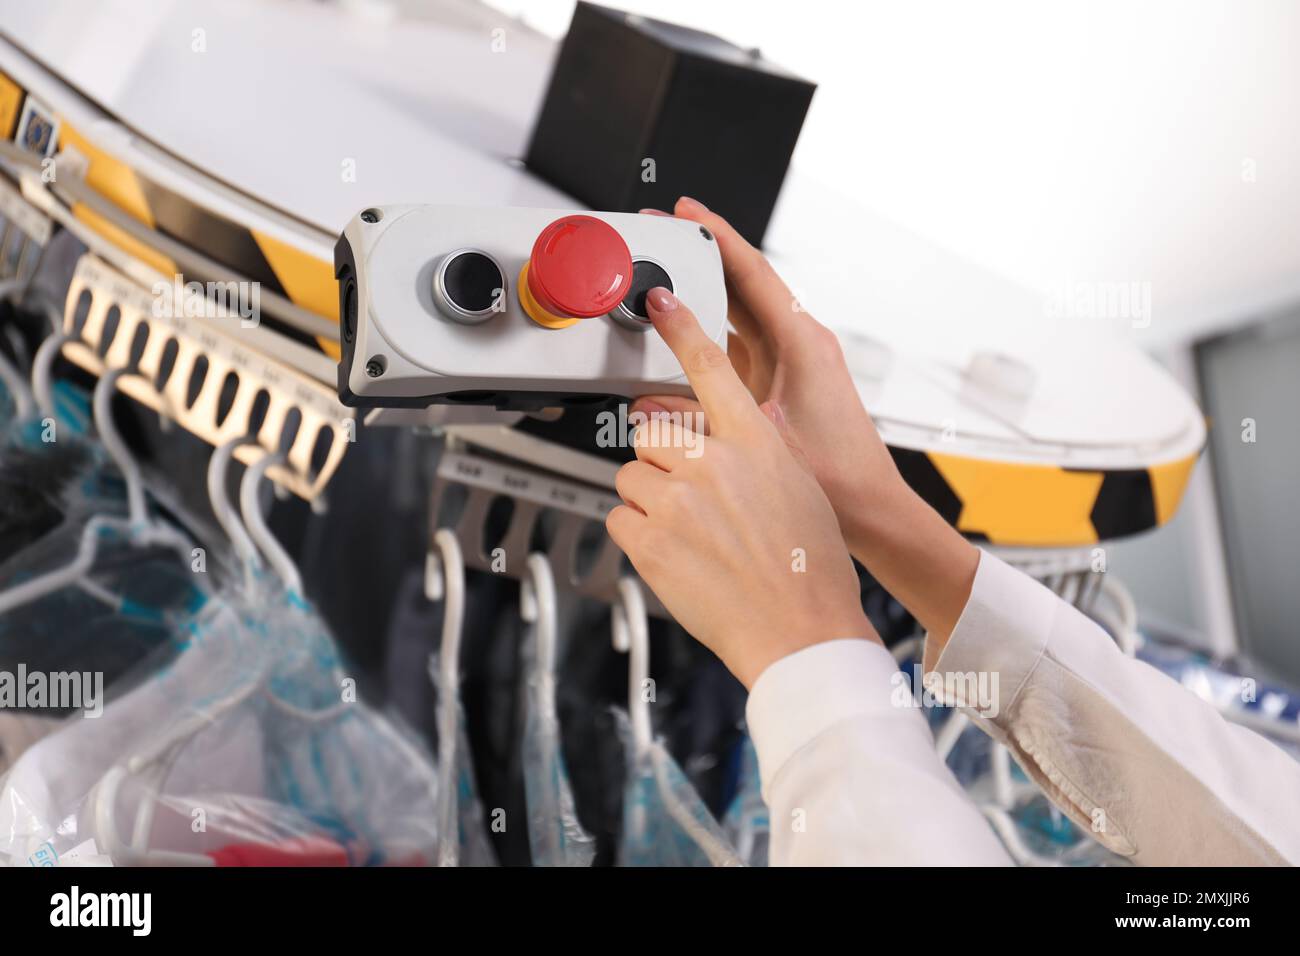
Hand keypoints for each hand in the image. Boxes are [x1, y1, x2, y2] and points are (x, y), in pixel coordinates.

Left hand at [605, 286, 877, 689]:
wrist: (801, 634)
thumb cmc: (810, 570)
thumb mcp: (797, 488)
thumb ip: (753, 454)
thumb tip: (723, 445)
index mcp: (754, 442)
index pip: (709, 368)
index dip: (681, 328)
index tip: (659, 301)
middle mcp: (711, 463)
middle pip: (651, 430)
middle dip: (662, 458)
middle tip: (693, 498)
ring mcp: (676, 501)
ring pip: (631, 475)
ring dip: (650, 499)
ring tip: (691, 534)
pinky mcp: (648, 540)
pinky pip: (620, 518)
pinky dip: (639, 535)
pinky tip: (677, 556)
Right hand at [637, 198, 978, 641]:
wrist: (872, 511)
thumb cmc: (838, 478)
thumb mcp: (756, 440)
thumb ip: (696, 419)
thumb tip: (649, 405)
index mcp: (802, 343)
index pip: (752, 271)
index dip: (716, 235)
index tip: (686, 211)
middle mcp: (802, 345)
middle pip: (744, 285)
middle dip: (702, 258)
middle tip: (664, 235)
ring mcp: (794, 364)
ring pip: (742, 315)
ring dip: (707, 295)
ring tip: (668, 277)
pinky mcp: (786, 385)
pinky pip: (743, 346)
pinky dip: (714, 335)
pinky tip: (687, 337)